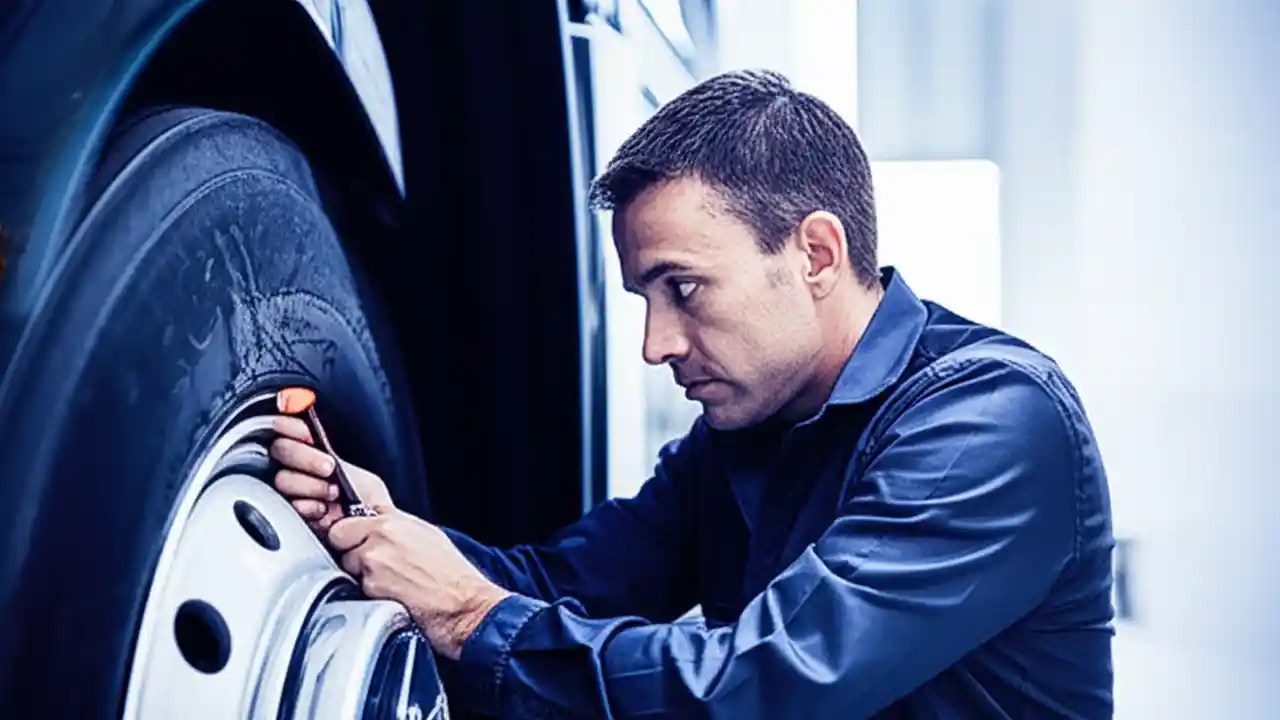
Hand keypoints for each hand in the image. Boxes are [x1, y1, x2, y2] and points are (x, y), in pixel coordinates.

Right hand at [269, 415, 394, 536]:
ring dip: (308, 485)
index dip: (291, 426)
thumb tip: (313, 439)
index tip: (306, 432)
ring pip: (282, 478)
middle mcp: (300, 471)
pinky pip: (285, 503)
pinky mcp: (290, 515)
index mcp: (315, 454)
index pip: (290, 429)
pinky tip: (321, 511)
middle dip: (305, 458)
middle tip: (327, 468)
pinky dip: (305, 505)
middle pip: (280, 450)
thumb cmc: (369, 504)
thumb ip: (330, 456)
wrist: (370, 532)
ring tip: (330, 495)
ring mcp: (294, 493)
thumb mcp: (357, 474)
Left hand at [328, 511, 511, 659]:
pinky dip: (368, 593)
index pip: (348, 518)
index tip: (353, 541)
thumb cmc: (453, 576)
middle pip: (339, 537)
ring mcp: (374, 560)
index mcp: (395, 520)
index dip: (349, 533)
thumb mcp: (427, 536)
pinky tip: (391, 595)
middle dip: (349, 551)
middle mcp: (382, 535)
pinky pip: (354, 587)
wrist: (464, 605)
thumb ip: (395, 529)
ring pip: (346, 564)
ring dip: (359, 575)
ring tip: (388, 583)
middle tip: (372, 566)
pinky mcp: (371, 586)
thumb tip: (376, 529)